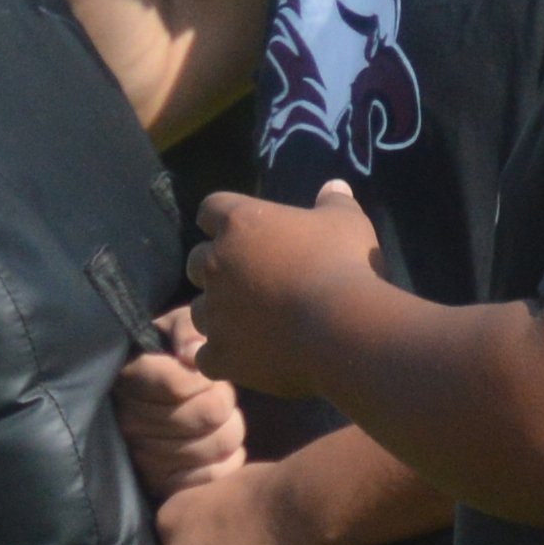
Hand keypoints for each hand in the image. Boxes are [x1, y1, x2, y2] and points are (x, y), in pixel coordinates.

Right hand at [115, 313, 246, 501]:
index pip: (178, 384)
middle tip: (216, 394)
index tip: (202, 371)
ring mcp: (144, 458)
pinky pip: (216, 474)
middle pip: (208, 414)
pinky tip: (218, 445)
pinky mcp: (164, 485)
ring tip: (217, 419)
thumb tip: (193, 354)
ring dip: (231, 427)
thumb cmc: (174, 355)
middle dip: (224, 398)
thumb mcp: (180, 326)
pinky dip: (230, 458)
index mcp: (128, 376)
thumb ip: (188, 329)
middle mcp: (128, 421)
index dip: (203, 377)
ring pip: (220, 443)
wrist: (157, 397)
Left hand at [187, 180, 382, 399]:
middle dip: (215, 270)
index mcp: (239, 224)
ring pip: (199, 311)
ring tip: (250, 323)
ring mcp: (214, 313)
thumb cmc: (344, 265)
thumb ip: (334, 202)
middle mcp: (216, 264)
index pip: (209, 210)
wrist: (344, 329)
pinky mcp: (220, 354)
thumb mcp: (347, 223)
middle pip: (196, 262)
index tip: (239, 231)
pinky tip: (246, 358)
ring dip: (219, 314)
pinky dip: (223, 357)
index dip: (222, 221)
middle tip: (246, 280)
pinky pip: (207, 356)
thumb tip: (334, 185)